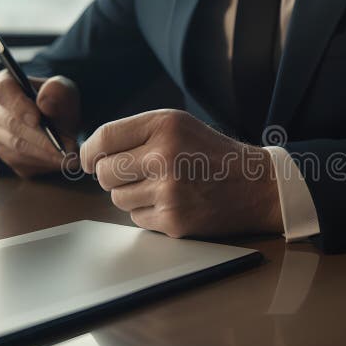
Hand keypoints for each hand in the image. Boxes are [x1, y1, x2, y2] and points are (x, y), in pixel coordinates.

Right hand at [0, 70, 79, 177]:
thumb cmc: (60, 102)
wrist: (62, 123)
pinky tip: (61, 161)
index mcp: (4, 84)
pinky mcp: (6, 155)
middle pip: (11, 124)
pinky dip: (44, 163)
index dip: (18, 106)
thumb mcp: (65, 90)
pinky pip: (22, 163)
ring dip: (46, 153)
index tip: (37, 119)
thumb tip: (44, 104)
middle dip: (42, 137)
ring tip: (70, 156)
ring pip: (17, 147)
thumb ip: (57, 91)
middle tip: (68, 145)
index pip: (3, 91)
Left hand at [80, 109, 282, 237]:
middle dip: (112, 175)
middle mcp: (165, 156)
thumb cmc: (211, 153)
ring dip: (131, 195)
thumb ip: (135, 132)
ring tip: (161, 186)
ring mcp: (169, 191)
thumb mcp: (178, 125)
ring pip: (117, 198)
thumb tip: (90, 155)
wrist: (256, 185)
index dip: (89, 152)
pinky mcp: (174, 220)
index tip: (90, 160)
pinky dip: (148, 213)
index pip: (103, 139)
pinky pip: (136, 218)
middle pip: (104, 173)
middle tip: (134, 174)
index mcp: (164, 125)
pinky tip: (172, 202)